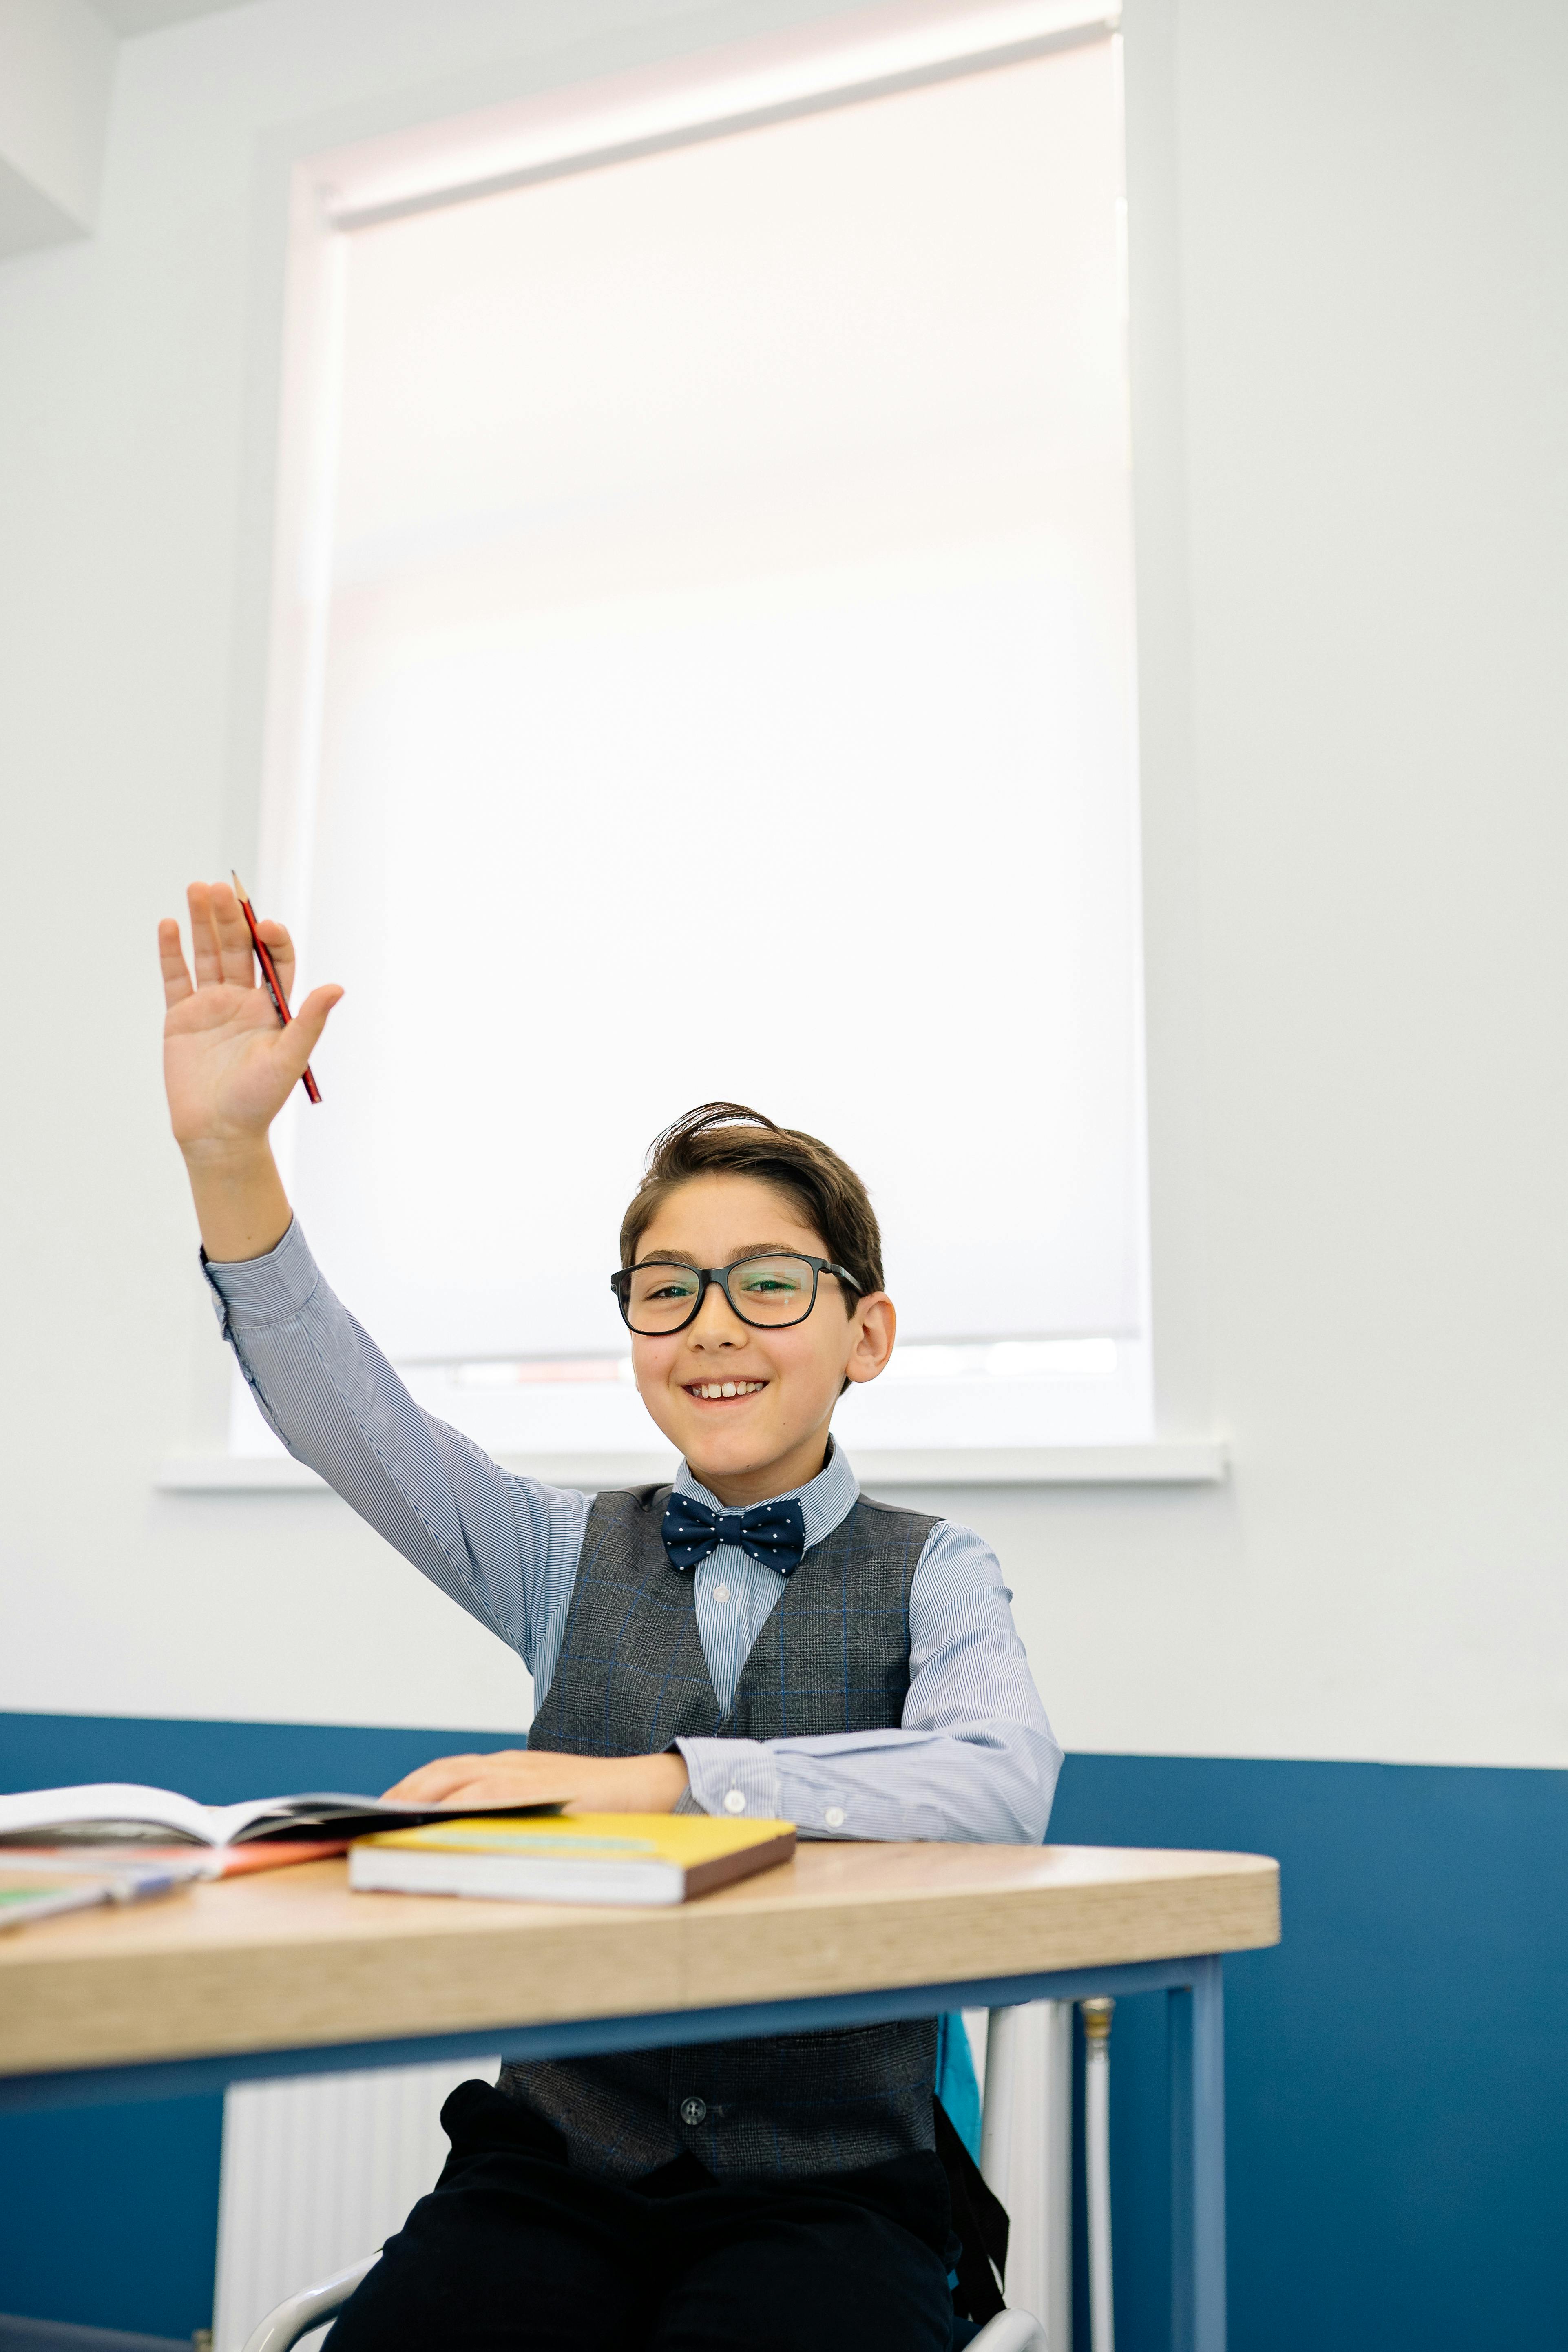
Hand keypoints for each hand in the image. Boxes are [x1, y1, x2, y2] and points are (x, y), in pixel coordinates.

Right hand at [160, 881, 341, 1156]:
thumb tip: (338, 987)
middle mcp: (243, 1000)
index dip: (271, 939)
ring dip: (202, 922)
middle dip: (230, 917)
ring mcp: (211, 1005)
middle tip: (221, 887)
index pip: (275, 960)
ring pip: (207, 954)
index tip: (263, 925)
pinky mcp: (182, 1017)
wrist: (218, 1133)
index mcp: (273, 1007)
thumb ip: (309, 1021)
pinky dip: (171, 952)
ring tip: (197, 888)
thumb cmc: (258, 1101)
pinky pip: (176, 977)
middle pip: (238, 948)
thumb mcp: (289, 1059)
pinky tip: (168, 924)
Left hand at [381, 1748, 690, 1815]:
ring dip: (417, 1796)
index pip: (445, 1772)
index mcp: (504, 1768)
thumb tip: (462, 1837)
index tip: (382, 1808)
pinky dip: (456, 1803)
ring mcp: (519, 1773)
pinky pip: (486, 1793)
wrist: (641, 1786)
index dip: (410, 1788)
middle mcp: (505, 1765)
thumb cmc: (591, 1803)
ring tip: (388, 1818)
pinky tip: (436, 1818)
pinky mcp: (534, 1786)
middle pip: (439, 1772)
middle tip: (371, 1818)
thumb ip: (505, 1810)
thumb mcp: (540, 1802)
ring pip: (453, 1778)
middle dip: (401, 1793)